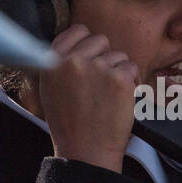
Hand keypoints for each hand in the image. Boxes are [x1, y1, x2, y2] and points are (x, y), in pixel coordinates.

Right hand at [37, 24, 138, 172]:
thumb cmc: (68, 124)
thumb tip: (76, 44)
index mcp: (53, 60)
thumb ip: (59, 62)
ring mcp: (98, 68)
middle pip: (101, 40)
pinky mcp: (119, 78)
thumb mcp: (49, 88)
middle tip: (99, 84)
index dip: (87, 43)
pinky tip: (120, 99)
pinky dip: (131, 81)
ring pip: (118, 55)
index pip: (78, 30)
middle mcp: (73, 60)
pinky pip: (132, 67)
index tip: (90, 58)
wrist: (85, 151)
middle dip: (104, 57)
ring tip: (107, 96)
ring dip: (118, 71)